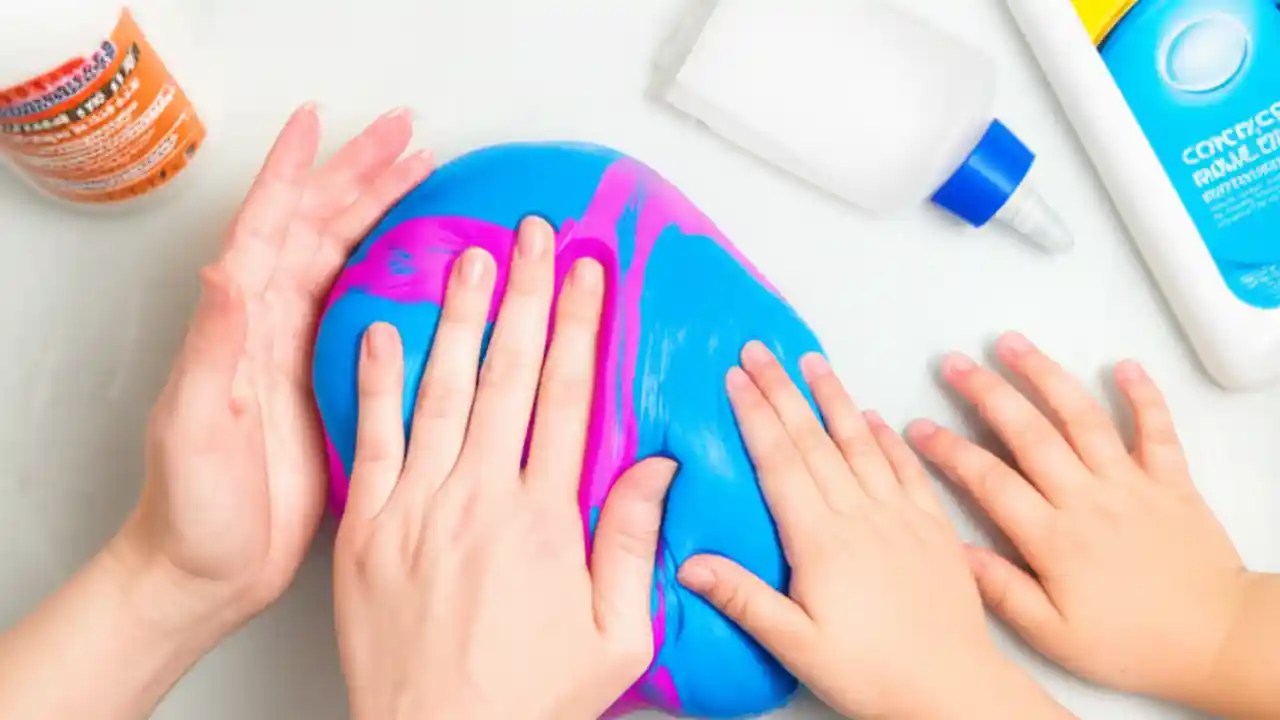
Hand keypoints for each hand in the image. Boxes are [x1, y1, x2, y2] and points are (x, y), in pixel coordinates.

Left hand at [115, 105, 433, 633]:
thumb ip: (211, 346)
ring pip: (345, 260)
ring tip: (422, 175)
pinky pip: (368, 311)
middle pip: (319, 229)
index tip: (323, 123)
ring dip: (380, 213)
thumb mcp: (194, 425)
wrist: (209, 572)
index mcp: (240, 324)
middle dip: (360, 175)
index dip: (296, 173)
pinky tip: (426, 262)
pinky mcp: (331, 384)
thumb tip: (225, 269)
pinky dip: (395, 274)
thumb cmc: (192, 507)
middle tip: (406, 135)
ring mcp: (301, 351)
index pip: (270, 229)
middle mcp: (270, 326)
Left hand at [333, 218, 677, 719]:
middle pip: (506, 373)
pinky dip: (376, 380)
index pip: (564, 394)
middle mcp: (479, 496)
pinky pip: (372, 438)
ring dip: (458, 316)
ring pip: (440, 390)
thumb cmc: (527, 697)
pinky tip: (382, 330)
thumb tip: (656, 465)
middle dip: (523, 295)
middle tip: (532, 235)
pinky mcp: (367, 528)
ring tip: (469, 257)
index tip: (584, 272)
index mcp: (543, 517)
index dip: (577, 324)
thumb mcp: (616, 634)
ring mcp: (417, 508)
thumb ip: (634, 542)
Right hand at [676, 343, 1067, 719]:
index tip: (735, 376)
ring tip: (813, 361)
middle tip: (760, 349)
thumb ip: (743, 598)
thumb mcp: (797, 646)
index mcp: (820, 540)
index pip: (780, 461)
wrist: (955, 690)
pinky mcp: (933, 528)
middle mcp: (860, 515)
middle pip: (814, 440)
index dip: (755, 414)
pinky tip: (874, 418)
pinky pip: (906, 470)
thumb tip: (687, 562)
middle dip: (783, 390)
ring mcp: (901, 517)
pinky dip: (888, 439)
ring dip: (834, 398)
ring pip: (861, 443)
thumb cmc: (872, 674)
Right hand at [908, 332, 1251, 709]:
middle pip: (1029, 434)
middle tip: (954, 364)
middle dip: (987, 393)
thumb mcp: (1055, 636)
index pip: (989, 481)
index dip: (949, 450)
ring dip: (1046, 376)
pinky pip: (1156, 429)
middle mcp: (1088, 500)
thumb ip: (1002, 591)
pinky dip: (1142, 395)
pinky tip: (1122, 365)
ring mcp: (1131, 484)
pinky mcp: (1171, 481)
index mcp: (1054, 538)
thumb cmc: (1132, 645)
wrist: (1215, 641)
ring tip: (1013, 343)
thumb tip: (955, 551)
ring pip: (1083, 418)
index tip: (918, 428)